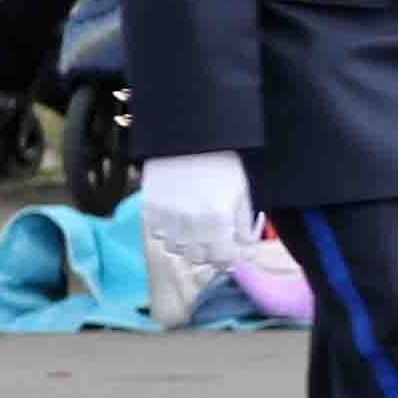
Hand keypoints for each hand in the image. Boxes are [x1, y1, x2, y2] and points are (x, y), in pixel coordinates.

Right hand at [142, 148, 251, 277]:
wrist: (187, 137)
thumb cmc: (219, 163)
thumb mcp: (242, 193)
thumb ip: (244, 227)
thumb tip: (247, 253)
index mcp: (219, 219)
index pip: (223, 258)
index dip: (228, 260)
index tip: (229, 254)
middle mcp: (192, 222)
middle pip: (199, 258)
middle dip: (208, 254)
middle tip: (213, 242)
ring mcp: (168, 216)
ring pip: (176, 249)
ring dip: (186, 245)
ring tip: (193, 231)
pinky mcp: (150, 208)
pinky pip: (157, 234)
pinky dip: (167, 233)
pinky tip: (176, 220)